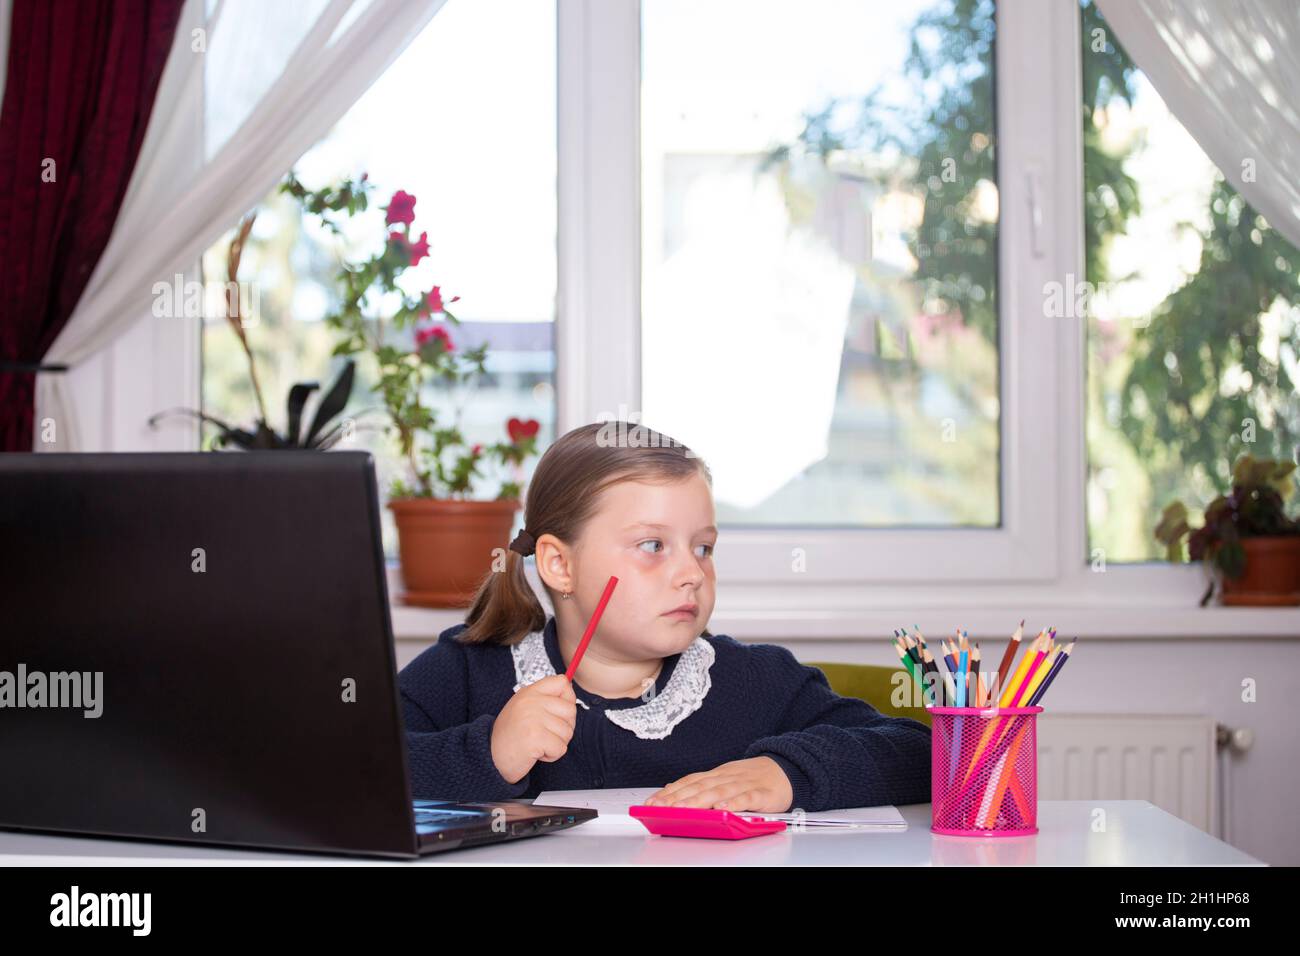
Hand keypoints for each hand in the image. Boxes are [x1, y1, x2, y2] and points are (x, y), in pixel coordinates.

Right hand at [490, 675, 576, 783]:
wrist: (489, 757)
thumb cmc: (510, 735)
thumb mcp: (524, 708)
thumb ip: (544, 699)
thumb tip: (570, 692)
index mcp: (530, 692)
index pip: (562, 682)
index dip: (567, 699)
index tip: (557, 713)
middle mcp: (531, 701)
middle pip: (570, 710)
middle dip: (564, 727)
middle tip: (545, 734)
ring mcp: (534, 718)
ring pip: (567, 731)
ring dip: (555, 743)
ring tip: (537, 743)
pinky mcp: (536, 737)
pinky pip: (561, 748)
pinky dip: (551, 755)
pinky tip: (535, 753)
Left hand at [642, 757, 793, 812]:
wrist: (786, 769)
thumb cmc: (752, 778)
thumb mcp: (724, 778)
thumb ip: (700, 784)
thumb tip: (671, 788)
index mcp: (717, 775)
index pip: (689, 781)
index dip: (670, 792)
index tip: (652, 802)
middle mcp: (727, 777)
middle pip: (700, 787)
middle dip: (679, 798)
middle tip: (661, 808)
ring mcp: (744, 784)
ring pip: (720, 792)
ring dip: (700, 801)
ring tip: (685, 810)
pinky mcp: (762, 794)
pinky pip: (747, 798)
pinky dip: (735, 803)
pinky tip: (723, 809)